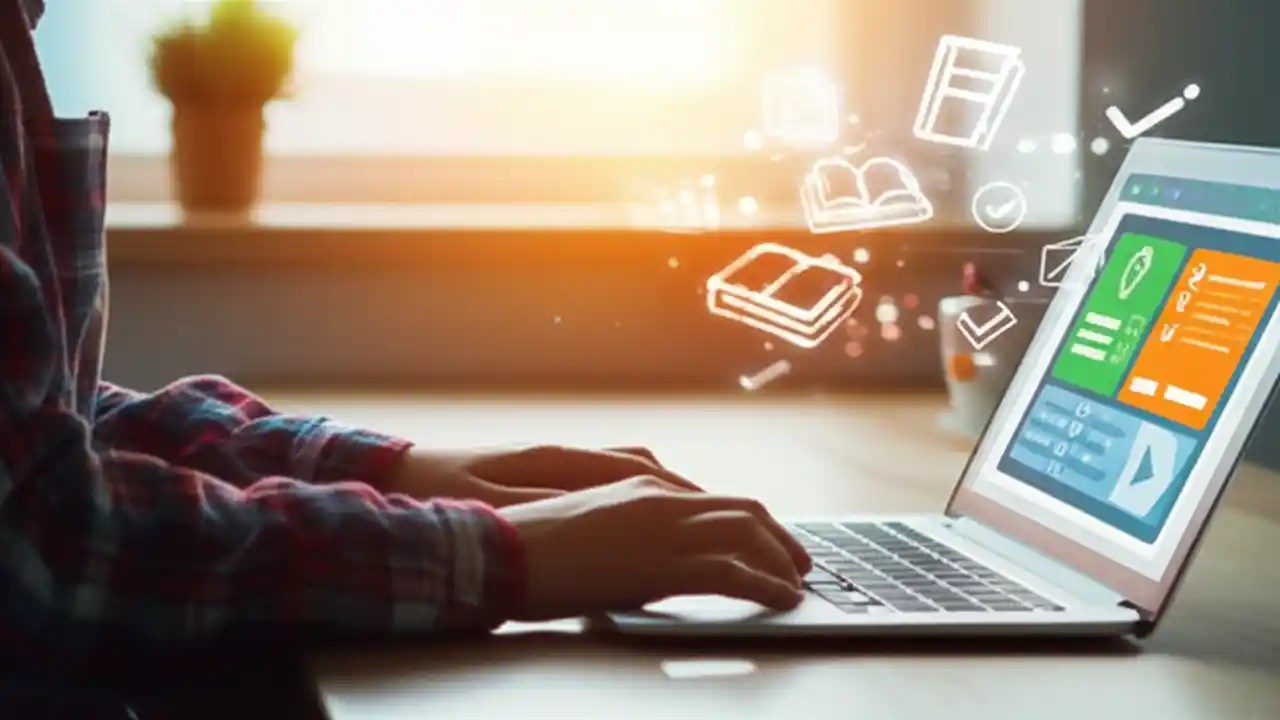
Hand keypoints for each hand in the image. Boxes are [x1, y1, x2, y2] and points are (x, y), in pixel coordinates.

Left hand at [384, 444, 699, 506]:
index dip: (684, 494)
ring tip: (714, 519)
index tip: (724, 516)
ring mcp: (558, 460)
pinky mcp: (546, 472)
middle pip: (648, 468)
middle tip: (742, 524)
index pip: (637, 471)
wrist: (397, 475)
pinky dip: (646, 492)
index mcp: (556, 459)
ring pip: (634, 469)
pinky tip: (657, 510)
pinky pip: (612, 476)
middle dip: (698, 495)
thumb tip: (595, 513)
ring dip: (676, 493)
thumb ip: (546, 511)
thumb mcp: (491, 509)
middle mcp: (566, 454)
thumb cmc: (438, 494)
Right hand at [499, 476, 812, 618]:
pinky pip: (735, 572)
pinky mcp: (665, 562)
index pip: (713, 499)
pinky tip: (783, 600)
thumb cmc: (533, 549)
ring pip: (748, 534)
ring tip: (797, 584)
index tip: (766, 541)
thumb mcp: (590, 530)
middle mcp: (662, 498)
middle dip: (778, 536)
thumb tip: (655, 563)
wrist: (503, 553)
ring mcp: (665, 527)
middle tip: (798, 561)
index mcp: (642, 486)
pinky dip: (767, 584)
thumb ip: (630, 535)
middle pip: (743, 509)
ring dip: (781, 560)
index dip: (749, 522)